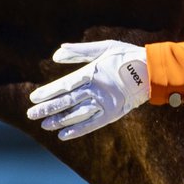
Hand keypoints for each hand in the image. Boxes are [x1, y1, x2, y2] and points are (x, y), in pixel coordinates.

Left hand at [26, 40, 150, 139]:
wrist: (152, 71)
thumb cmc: (127, 56)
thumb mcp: (104, 48)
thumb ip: (79, 51)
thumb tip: (56, 55)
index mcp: (91, 73)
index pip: (63, 86)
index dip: (47, 93)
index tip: (33, 98)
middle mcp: (95, 90)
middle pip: (66, 102)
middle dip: (47, 109)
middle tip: (31, 115)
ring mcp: (104, 104)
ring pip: (76, 115)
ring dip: (59, 121)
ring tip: (44, 126)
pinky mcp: (113, 114)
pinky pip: (91, 124)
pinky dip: (77, 130)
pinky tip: (63, 135)